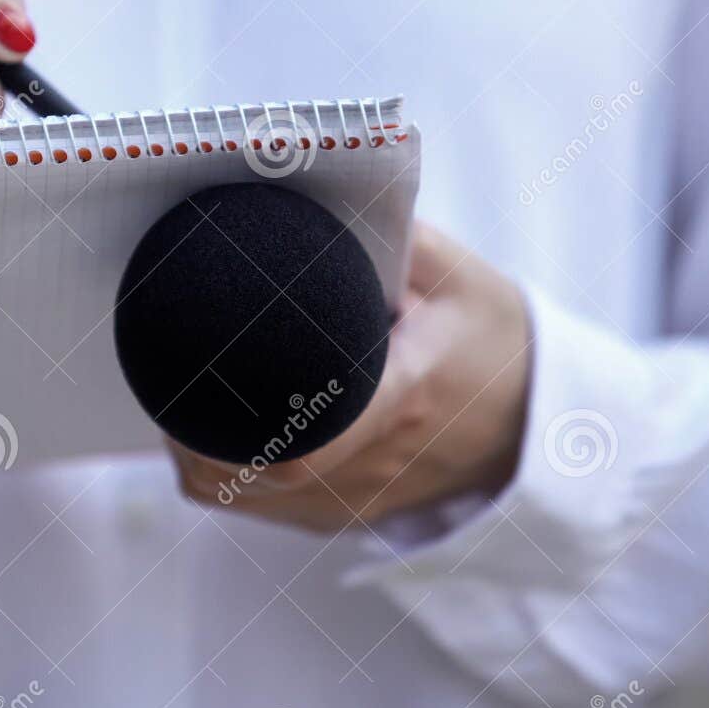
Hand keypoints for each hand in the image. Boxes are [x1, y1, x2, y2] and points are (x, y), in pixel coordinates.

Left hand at [168, 221, 531, 532]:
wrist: (538, 423)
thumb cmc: (492, 339)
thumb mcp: (455, 274)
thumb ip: (389, 234)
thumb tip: (316, 189)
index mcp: (404, 396)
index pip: (305, 438)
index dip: (232, 424)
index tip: (191, 380)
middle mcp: (376, 462)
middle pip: (256, 472)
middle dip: (195, 431)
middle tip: (170, 377)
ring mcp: (358, 501)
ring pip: (247, 498)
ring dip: (202, 454)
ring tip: (185, 400)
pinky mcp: (347, 518)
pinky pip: (264, 509)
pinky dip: (229, 476)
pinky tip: (218, 434)